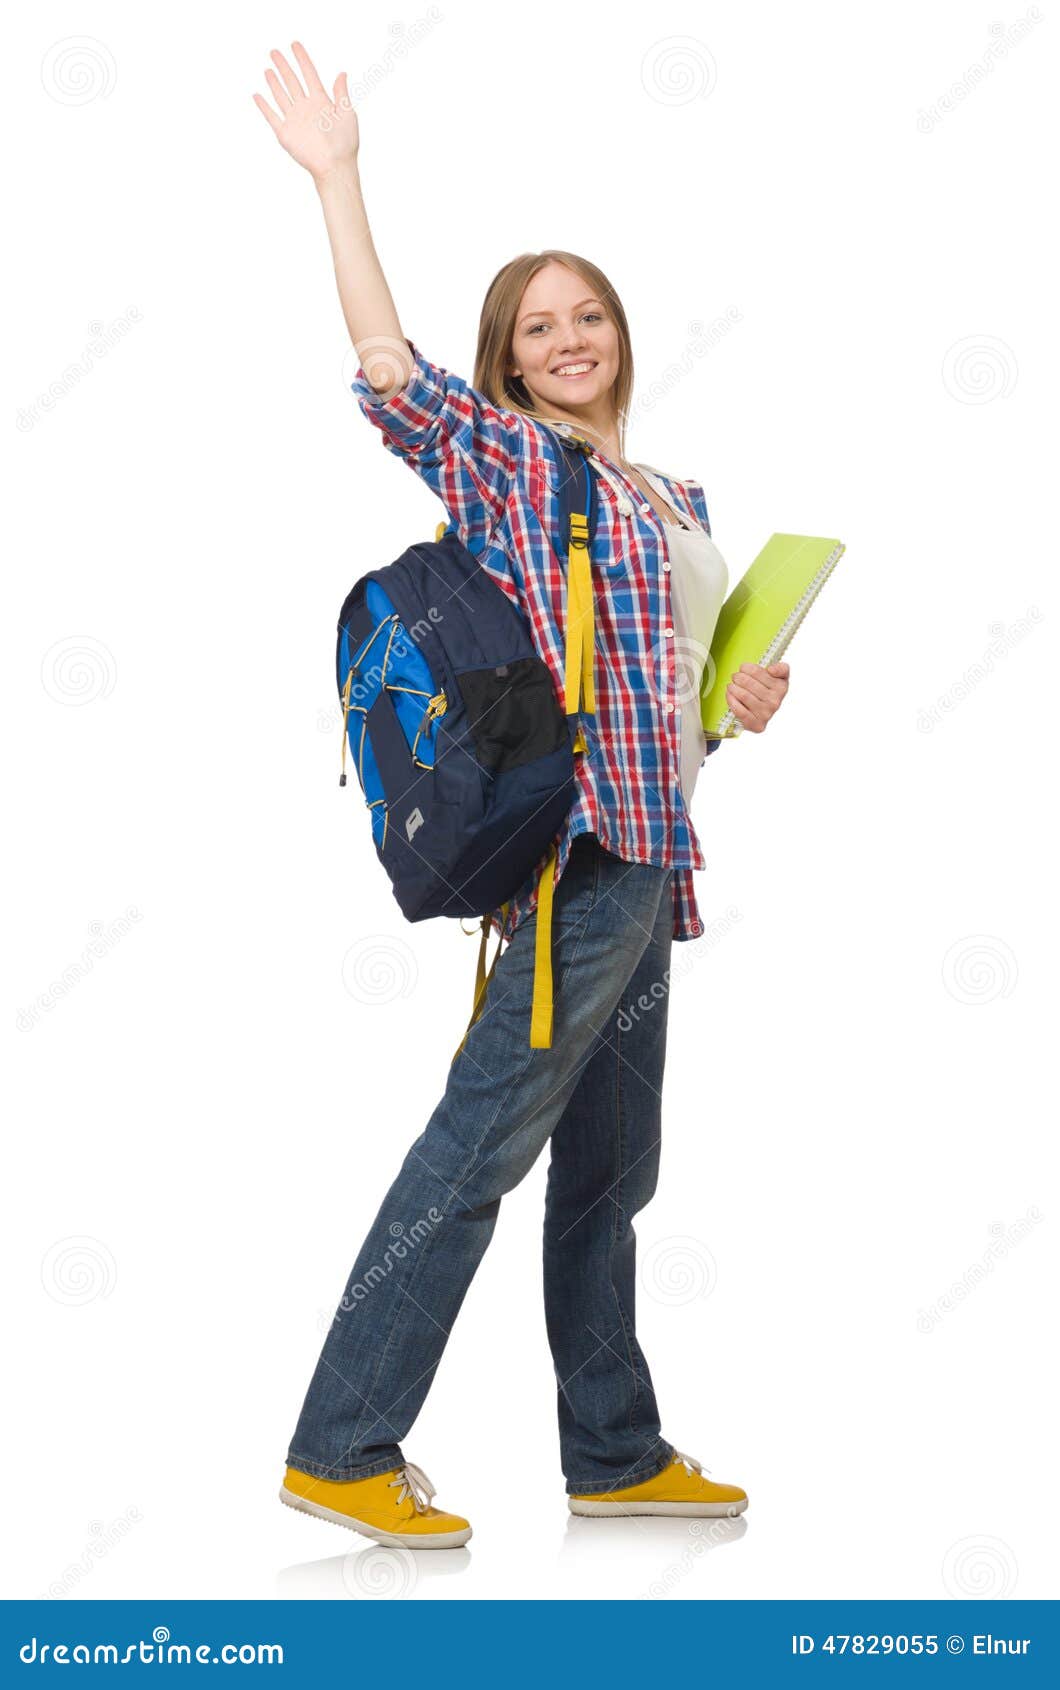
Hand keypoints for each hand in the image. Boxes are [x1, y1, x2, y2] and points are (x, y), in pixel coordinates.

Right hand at [253, 42, 358, 181]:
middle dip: (284, 66)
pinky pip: (271, 117)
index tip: (295, 44)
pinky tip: (257, 95)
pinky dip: (264, 106)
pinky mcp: (285, 133)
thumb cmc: (345, 143)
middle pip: (292, 81)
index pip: (309, 74)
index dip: (302, 59)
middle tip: (274, 51)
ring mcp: (294, 120)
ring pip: (281, 96)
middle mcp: (306, 108)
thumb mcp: (347, 114)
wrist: (334, 167)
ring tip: (268, 69)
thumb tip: (342, 73)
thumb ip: (341, 93)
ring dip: (274, 83)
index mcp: (321, 101)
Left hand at [726, 660, 788, 731]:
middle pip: (749, 683)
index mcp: (781, 687)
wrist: (763, 714)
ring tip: (731, 685)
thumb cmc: (768, 692)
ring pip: (743, 695)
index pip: (758, 672)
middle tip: (735, 677)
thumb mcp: (779, 677)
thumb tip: (772, 670)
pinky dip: (731, 700)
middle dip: (738, 677)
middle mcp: (775, 701)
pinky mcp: (756, 724)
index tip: (743, 668)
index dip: (747, 668)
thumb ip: (781, 668)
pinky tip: (729, 695)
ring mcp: (766, 714)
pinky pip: (739, 710)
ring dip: (732, 687)